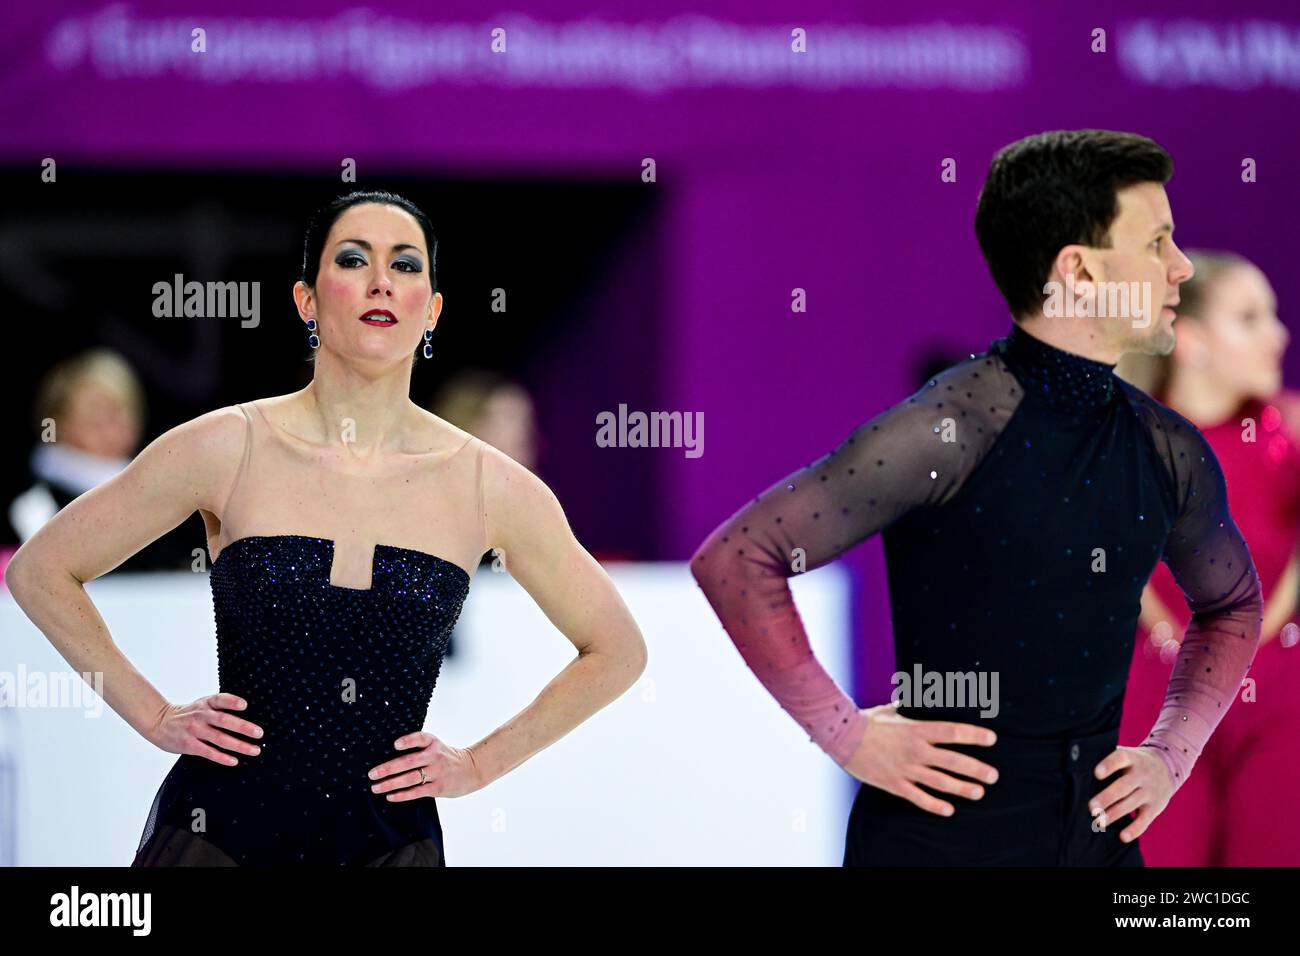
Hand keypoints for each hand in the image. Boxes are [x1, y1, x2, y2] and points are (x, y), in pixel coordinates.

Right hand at [147, 693, 262, 765]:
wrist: (159, 722)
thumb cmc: (188, 714)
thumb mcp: (202, 703)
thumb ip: (219, 706)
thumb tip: (246, 714)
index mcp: (205, 703)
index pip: (220, 699)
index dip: (232, 701)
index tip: (244, 705)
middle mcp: (200, 716)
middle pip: (224, 721)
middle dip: (243, 727)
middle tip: (259, 733)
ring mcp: (194, 731)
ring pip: (220, 739)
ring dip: (239, 745)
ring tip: (254, 750)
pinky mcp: (189, 745)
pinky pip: (208, 752)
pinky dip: (222, 757)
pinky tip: (234, 760)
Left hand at [368, 731, 483, 800]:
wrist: (471, 770)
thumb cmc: (446, 758)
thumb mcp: (436, 746)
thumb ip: (419, 748)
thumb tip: (388, 755)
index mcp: (433, 743)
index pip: (420, 738)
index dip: (408, 741)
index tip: (395, 745)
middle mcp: (435, 756)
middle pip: (409, 761)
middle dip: (388, 768)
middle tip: (372, 774)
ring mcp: (437, 772)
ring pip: (410, 778)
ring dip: (391, 783)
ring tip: (376, 787)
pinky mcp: (438, 787)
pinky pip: (417, 792)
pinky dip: (402, 794)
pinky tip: (390, 796)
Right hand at [843, 703, 998, 815]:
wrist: (841, 737)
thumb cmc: (866, 721)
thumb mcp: (889, 710)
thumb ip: (905, 707)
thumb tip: (911, 695)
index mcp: (916, 730)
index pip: (953, 732)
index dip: (975, 736)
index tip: (992, 739)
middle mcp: (916, 751)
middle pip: (954, 761)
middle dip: (977, 769)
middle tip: (994, 775)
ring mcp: (906, 769)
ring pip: (941, 782)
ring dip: (963, 788)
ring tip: (979, 792)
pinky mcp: (895, 784)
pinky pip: (919, 798)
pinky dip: (935, 805)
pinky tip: (949, 810)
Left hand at [1089, 746, 1173, 842]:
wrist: (1167, 767)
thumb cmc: (1133, 762)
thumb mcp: (1126, 754)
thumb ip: (1107, 759)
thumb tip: (1077, 763)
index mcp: (1132, 758)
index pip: (1121, 758)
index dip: (1109, 765)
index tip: (1096, 773)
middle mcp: (1142, 774)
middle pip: (1124, 786)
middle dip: (1107, 797)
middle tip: (1091, 807)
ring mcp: (1149, 791)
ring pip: (1132, 803)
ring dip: (1115, 814)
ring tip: (1099, 821)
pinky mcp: (1155, 807)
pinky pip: (1145, 819)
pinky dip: (1134, 829)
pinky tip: (1122, 836)